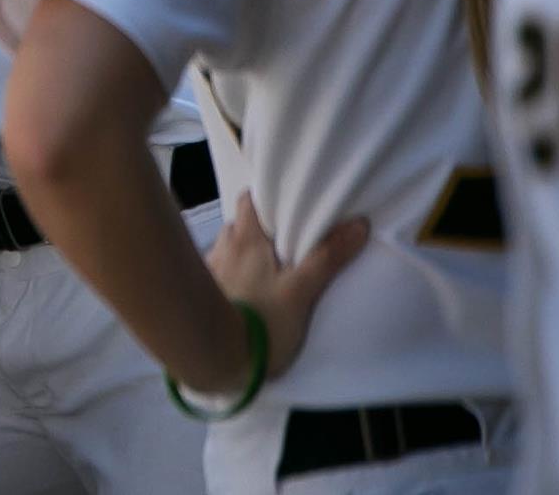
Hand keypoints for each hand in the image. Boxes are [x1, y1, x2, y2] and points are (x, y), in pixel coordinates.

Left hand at [204, 192, 368, 384]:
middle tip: (280, 246)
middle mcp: (220, 247)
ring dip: (241, 254)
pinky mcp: (199, 294)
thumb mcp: (301, 292)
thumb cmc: (261, 321)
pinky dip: (228, 277)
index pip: (249, 201)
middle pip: (238, 225)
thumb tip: (358, 224)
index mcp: (244, 239)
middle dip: (256, 231)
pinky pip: (216, 275)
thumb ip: (326, 258)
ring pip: (226, 250)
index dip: (266, 201)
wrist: (213, 356)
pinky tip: (240, 295)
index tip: (286, 211)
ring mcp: (208, 270)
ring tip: (262, 272)